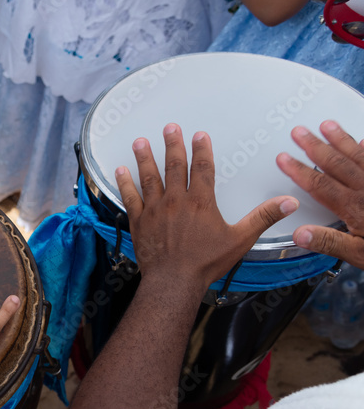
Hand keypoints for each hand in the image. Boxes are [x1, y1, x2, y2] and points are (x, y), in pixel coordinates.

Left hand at [116, 124, 296, 289]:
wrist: (174, 281)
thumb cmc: (206, 262)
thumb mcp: (240, 239)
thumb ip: (263, 217)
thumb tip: (288, 202)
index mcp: (200, 202)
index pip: (202, 168)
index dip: (202, 150)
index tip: (199, 135)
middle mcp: (176, 200)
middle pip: (174, 166)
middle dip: (172, 144)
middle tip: (169, 128)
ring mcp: (154, 210)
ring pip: (149, 177)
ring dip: (145, 158)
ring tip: (140, 141)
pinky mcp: (138, 221)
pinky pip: (130, 197)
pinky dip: (125, 183)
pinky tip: (120, 171)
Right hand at [276, 120, 363, 268]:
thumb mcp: (360, 254)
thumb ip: (330, 242)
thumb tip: (301, 234)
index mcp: (354, 207)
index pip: (319, 184)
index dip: (299, 170)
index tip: (284, 159)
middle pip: (336, 163)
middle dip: (314, 146)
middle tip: (300, 132)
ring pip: (358, 154)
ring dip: (341, 139)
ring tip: (328, 125)